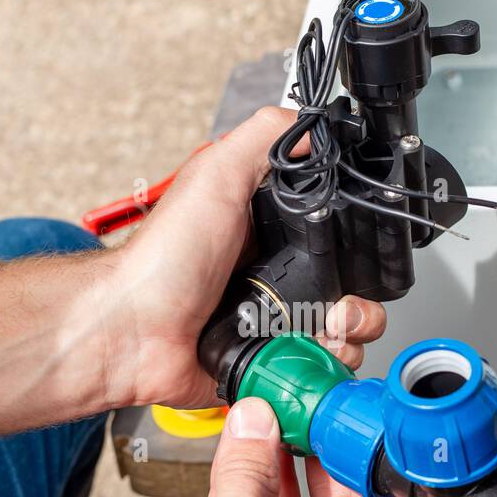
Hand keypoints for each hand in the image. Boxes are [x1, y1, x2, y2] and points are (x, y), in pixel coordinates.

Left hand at [105, 106, 386, 407]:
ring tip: (324, 330)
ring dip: (349, 335)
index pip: (338, 238)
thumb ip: (267, 137)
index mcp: (270, 232)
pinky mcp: (269, 363)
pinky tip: (307, 354)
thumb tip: (318, 124)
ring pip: (343, 336)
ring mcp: (274, 324)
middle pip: (351, 291)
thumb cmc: (163, 257)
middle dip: (361, 302)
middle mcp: (276, 278)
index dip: (358, 245)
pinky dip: (323, 367)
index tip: (361, 251)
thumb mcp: (217, 172)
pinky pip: (316, 372)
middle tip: (341, 303)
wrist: (134, 331)